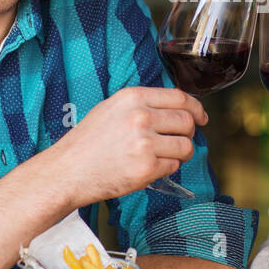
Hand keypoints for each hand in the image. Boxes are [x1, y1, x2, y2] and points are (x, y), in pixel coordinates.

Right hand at [49, 86, 206, 204]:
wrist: (67, 171)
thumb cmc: (87, 143)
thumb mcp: (111, 109)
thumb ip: (142, 105)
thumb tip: (175, 109)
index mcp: (133, 98)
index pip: (180, 98)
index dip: (196, 108)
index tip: (201, 117)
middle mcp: (140, 117)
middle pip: (187, 121)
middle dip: (189, 132)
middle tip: (180, 140)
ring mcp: (144, 143)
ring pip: (186, 146)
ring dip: (181, 153)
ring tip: (162, 156)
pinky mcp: (146, 168)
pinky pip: (173, 166)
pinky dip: (166, 169)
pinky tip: (148, 167)